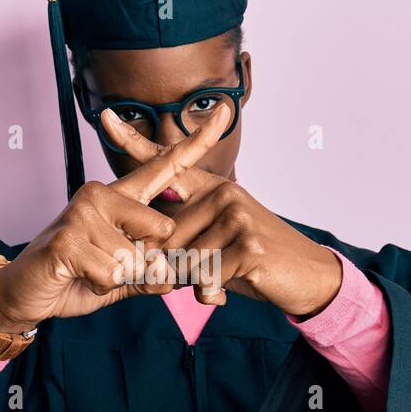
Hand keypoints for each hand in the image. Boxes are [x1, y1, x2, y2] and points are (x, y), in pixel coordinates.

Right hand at [0, 104, 232, 330]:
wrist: (27, 293)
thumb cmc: (78, 277)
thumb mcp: (126, 274)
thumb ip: (157, 270)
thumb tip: (180, 272)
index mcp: (122, 197)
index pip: (164, 167)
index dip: (196, 142)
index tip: (224, 113)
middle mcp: (102, 193)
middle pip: (163, 231)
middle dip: (145, 264)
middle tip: (108, 266)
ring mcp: (83, 211)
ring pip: (137, 258)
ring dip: (117, 277)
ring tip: (89, 270)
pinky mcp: (69, 237)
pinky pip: (111, 272)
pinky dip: (100, 285)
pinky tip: (77, 274)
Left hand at [100, 112, 343, 318]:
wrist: (305, 275)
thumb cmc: (253, 258)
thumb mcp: (217, 239)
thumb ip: (185, 233)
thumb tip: (145, 246)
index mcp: (213, 188)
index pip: (169, 165)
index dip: (135, 143)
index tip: (105, 118)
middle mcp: (224, 194)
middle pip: (166, 234)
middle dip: (171, 267)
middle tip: (199, 276)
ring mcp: (238, 217)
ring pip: (183, 260)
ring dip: (193, 283)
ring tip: (216, 282)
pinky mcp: (249, 245)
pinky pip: (205, 277)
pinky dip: (210, 293)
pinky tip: (223, 293)